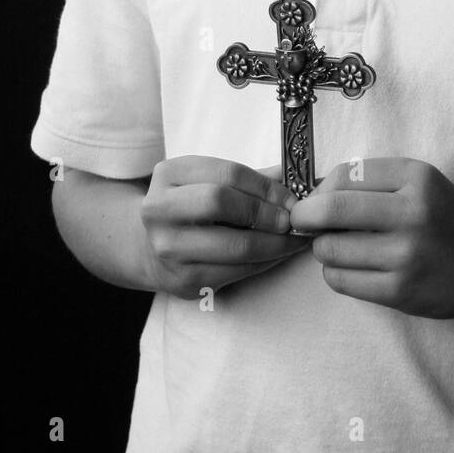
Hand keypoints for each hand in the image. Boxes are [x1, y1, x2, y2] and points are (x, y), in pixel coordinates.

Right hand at [140, 157, 311, 299]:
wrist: (150, 247)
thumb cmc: (192, 208)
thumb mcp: (210, 182)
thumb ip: (253, 179)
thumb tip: (303, 181)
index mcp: (170, 173)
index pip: (227, 173)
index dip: (266, 186)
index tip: (292, 197)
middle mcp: (160, 208)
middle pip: (221, 202)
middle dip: (265, 212)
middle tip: (291, 220)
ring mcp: (168, 247)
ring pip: (234, 245)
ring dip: (274, 243)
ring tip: (293, 240)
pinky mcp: (183, 279)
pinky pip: (236, 271)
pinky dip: (265, 262)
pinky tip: (278, 255)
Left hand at [288, 158, 453, 317]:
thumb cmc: (447, 218)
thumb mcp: (419, 182)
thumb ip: (371, 182)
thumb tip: (312, 195)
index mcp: (415, 177)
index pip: (343, 175)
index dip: (319, 188)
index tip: (315, 199)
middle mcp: (412, 213)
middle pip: (329, 209)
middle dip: (304, 216)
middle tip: (302, 222)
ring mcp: (406, 256)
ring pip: (330, 249)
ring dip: (323, 248)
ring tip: (338, 246)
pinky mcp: (401, 292)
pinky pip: (341, 281)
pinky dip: (335, 273)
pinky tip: (351, 267)